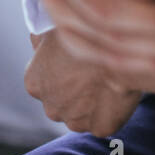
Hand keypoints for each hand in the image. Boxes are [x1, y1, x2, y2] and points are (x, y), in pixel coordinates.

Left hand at [25, 28, 141, 136]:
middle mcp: (50, 107)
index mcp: (34, 82)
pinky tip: (120, 91)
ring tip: (110, 81)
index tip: (80, 61)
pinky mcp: (100, 128)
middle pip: (63, 101)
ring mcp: (75, 120)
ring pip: (82, 115)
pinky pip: (105, 121)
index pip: (45, 81)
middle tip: (96, 71)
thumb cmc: (85, 30)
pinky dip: (112, 111)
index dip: (64, 71)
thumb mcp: (54, 26)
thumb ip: (40, 37)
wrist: (118, 45)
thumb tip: (36, 38)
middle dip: (76, 91)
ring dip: (92, 104)